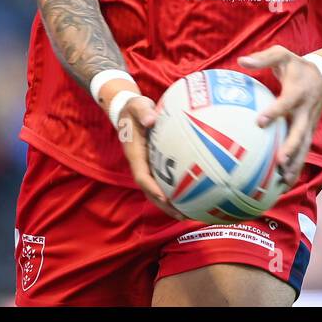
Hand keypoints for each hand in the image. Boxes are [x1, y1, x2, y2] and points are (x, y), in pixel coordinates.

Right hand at [104, 87, 187, 221]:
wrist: (128, 110)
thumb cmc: (134, 108)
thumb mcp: (136, 105)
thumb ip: (143, 111)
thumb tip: (151, 119)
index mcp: (134, 154)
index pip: (142, 176)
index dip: (152, 189)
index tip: (165, 199)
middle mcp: (140, 164)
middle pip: (150, 192)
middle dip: (165, 206)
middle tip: (183, 216)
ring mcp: (147, 167)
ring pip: (157, 191)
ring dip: (171, 205)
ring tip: (190, 216)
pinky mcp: (154, 165)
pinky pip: (164, 182)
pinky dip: (176, 193)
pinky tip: (193, 198)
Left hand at [237, 45, 321, 185]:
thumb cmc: (296, 66)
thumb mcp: (282, 55)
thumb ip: (263, 57)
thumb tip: (242, 60)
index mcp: (297, 92)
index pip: (286, 103)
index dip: (274, 112)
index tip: (260, 122)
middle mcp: (305, 111)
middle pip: (300, 132)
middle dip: (291, 147)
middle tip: (279, 161)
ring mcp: (309, 124)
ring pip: (304, 147)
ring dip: (295, 164)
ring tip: (283, 182)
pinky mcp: (308, 132)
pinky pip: (302, 152)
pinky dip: (294, 167)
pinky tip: (282, 184)